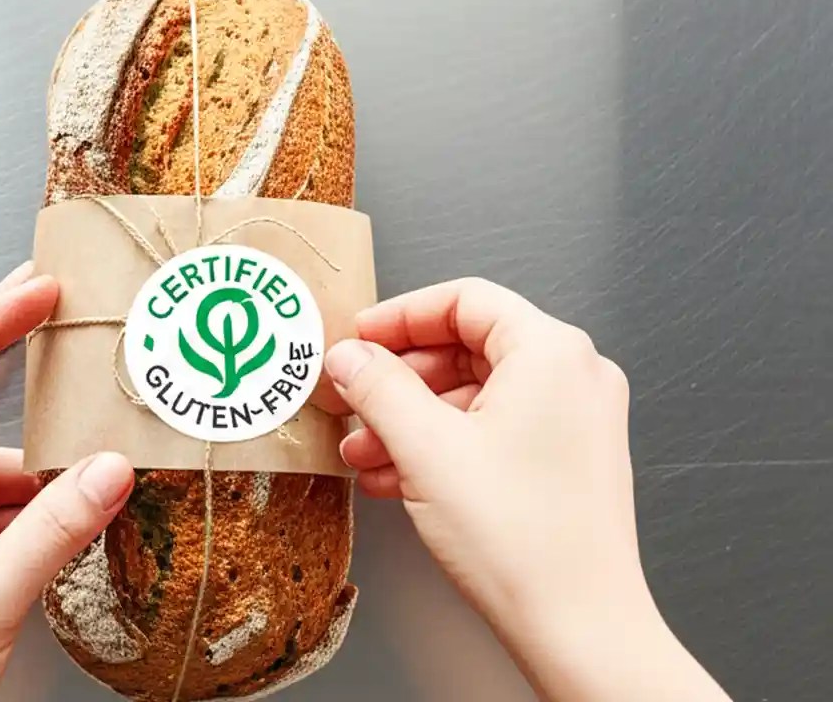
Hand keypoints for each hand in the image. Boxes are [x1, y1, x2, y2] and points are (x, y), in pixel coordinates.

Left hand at [0, 263, 134, 701]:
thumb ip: (51, 533)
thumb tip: (110, 468)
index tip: (35, 292)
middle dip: (43, 434)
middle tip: (95, 389)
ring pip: (1, 493)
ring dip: (48, 499)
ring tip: (99, 504)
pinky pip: (2, 531)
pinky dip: (40, 532)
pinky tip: (74, 541)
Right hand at [325, 278, 728, 701]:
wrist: (578, 627)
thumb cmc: (523, 541)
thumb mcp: (426, 448)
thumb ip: (378, 388)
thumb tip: (348, 357)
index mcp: (552, 353)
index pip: (465, 300)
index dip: (400, 316)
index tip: (358, 339)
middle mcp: (574, 378)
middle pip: (467, 349)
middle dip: (399, 380)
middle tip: (352, 398)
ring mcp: (575, 422)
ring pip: (475, 396)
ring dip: (412, 420)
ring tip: (364, 451)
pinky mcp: (566, 462)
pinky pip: (494, 432)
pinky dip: (443, 447)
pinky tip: (398, 477)